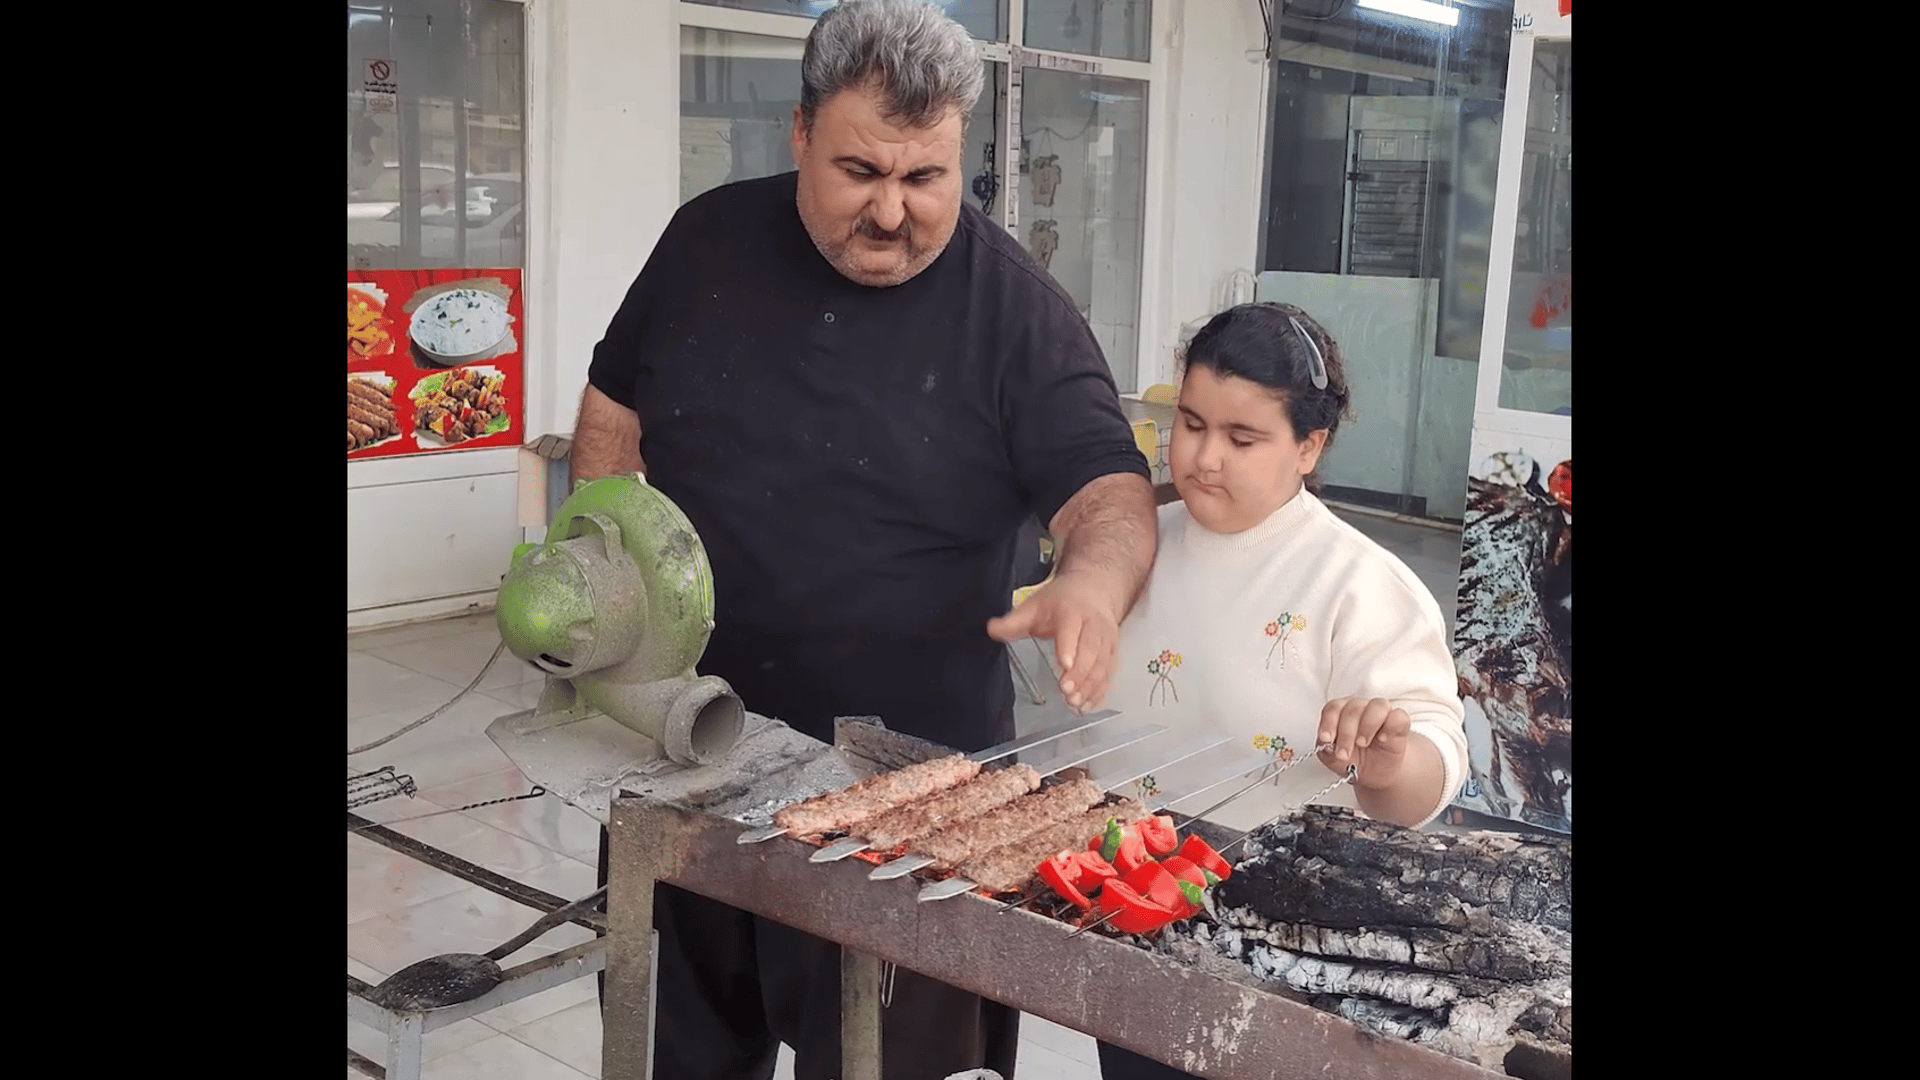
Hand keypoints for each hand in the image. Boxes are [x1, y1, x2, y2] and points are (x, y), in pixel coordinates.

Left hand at [987, 573, 1121, 711]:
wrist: (1094, 590)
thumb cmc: (1064, 601)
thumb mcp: (1035, 605)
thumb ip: (1014, 621)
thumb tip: (993, 629)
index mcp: (1073, 611)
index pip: (1071, 629)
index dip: (1069, 646)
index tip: (1064, 663)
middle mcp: (1094, 625)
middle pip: (1090, 650)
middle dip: (1080, 673)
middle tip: (1066, 690)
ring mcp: (1106, 640)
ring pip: (1102, 665)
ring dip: (1090, 686)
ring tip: (1074, 702)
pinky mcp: (1112, 654)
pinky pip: (1109, 675)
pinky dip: (1099, 691)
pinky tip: (1087, 704)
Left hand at [1317, 697, 1412, 790]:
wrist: (1376, 773)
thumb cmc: (1353, 759)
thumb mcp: (1334, 759)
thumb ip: (1326, 749)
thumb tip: (1325, 743)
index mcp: (1340, 712)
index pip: (1333, 708)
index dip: (1328, 723)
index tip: (1326, 738)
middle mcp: (1360, 708)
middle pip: (1353, 709)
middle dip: (1346, 733)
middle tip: (1343, 753)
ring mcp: (1380, 713)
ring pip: (1377, 706)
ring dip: (1367, 725)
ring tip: (1362, 743)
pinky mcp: (1398, 721)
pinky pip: (1398, 716)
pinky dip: (1390, 726)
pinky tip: (1382, 738)